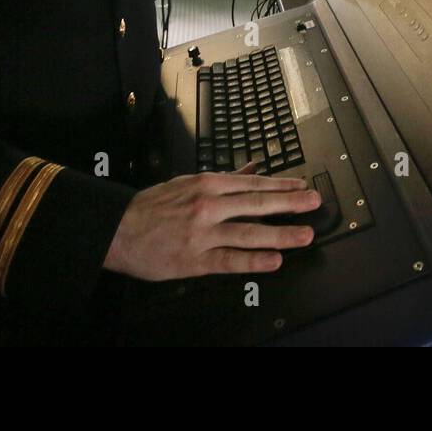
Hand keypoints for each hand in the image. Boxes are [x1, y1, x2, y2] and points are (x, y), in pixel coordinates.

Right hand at [103, 166, 320, 279]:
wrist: (116, 228)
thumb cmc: (152, 206)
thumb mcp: (189, 183)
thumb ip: (224, 179)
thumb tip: (253, 169)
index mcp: (208, 184)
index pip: (253, 184)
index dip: (282, 186)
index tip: (302, 187)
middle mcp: (209, 205)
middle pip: (257, 203)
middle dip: (290, 203)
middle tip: (314, 203)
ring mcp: (203, 233)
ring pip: (249, 232)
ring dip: (281, 234)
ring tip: (305, 235)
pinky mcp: (195, 258)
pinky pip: (230, 260)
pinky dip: (254, 261)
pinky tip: (274, 261)